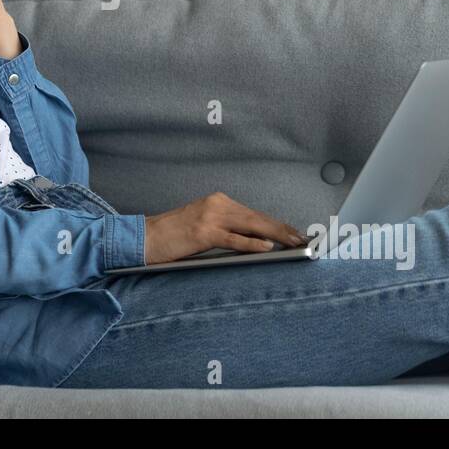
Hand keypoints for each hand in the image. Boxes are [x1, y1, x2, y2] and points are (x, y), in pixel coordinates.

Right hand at [142, 192, 311, 264]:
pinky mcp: (203, 233)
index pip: (253, 213)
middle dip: (282, 228)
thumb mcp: (203, 225)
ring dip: (275, 235)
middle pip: (256, 217)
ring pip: (250, 226)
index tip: (294, 231)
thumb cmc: (173, 236)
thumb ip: (227, 228)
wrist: (146, 237)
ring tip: (293, 242)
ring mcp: (210, 217)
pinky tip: (267, 247)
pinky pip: (233, 239)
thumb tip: (257, 240)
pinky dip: (252, 243)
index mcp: (217, 201)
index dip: (276, 223)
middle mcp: (216, 204)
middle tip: (302, 238)